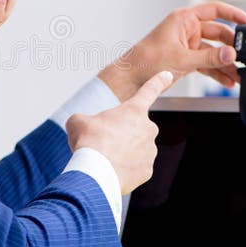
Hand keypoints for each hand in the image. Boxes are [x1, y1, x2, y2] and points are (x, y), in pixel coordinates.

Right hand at [66, 71, 173, 193]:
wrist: (95, 172)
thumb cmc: (88, 142)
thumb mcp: (78, 121)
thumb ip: (86, 119)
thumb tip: (83, 127)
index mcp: (133, 111)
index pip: (149, 91)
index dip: (158, 81)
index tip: (167, 75)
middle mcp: (147, 129)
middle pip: (135, 127)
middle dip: (122, 133)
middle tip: (104, 141)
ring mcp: (150, 150)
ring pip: (137, 148)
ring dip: (124, 151)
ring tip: (105, 157)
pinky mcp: (147, 170)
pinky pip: (136, 166)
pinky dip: (125, 168)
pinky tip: (112, 169)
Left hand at [98, 1, 245, 100]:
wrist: (130, 79)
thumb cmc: (145, 61)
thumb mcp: (181, 59)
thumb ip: (209, 58)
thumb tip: (231, 54)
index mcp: (184, 19)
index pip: (216, 10)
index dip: (235, 15)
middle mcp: (187, 29)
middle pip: (219, 33)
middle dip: (233, 47)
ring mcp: (187, 44)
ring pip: (214, 51)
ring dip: (227, 64)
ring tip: (240, 75)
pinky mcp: (186, 59)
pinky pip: (207, 63)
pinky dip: (217, 72)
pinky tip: (229, 80)